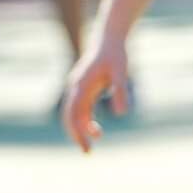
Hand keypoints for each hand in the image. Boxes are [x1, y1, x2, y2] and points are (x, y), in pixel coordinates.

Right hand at [62, 35, 130, 152]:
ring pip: (73, 114)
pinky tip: (96, 131)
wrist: (109, 40)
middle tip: (87, 153)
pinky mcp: (84, 90)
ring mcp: (78, 88)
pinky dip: (85, 122)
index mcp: (81, 84)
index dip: (77, 130)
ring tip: (90, 146)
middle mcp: (75, 87)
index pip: (74, 112)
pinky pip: (80, 110)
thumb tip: (122, 113)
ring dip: (80, 130)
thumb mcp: (121, 72)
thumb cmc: (116, 55)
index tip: (86, 145)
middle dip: (76, 134)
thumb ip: (121, 91)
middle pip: (69, 115)